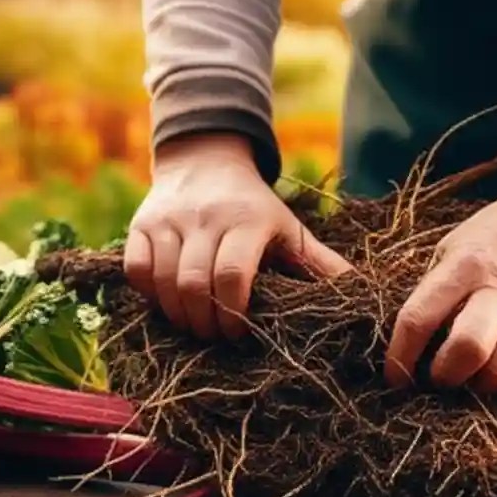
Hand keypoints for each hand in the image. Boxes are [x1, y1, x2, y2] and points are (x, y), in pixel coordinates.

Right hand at [124, 132, 350, 339]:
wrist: (205, 160)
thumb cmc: (254, 207)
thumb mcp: (288, 228)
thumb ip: (318, 263)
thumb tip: (359, 295)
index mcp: (248, 220)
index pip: (234, 274)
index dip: (234, 313)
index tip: (239, 333)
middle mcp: (205, 217)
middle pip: (195, 284)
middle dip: (205, 323)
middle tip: (216, 337)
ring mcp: (169, 220)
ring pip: (164, 282)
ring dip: (179, 315)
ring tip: (195, 326)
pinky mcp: (140, 224)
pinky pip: (136, 270)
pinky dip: (150, 294)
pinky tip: (168, 302)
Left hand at [384, 190, 496, 397]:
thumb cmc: (494, 240)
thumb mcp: (453, 247)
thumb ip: (433, 291)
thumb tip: (408, 345)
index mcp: (465, 266)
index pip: (419, 318)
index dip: (400, 356)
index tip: (395, 377)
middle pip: (468, 349)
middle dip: (443, 375)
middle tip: (439, 377)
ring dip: (478, 385)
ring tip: (471, 376)